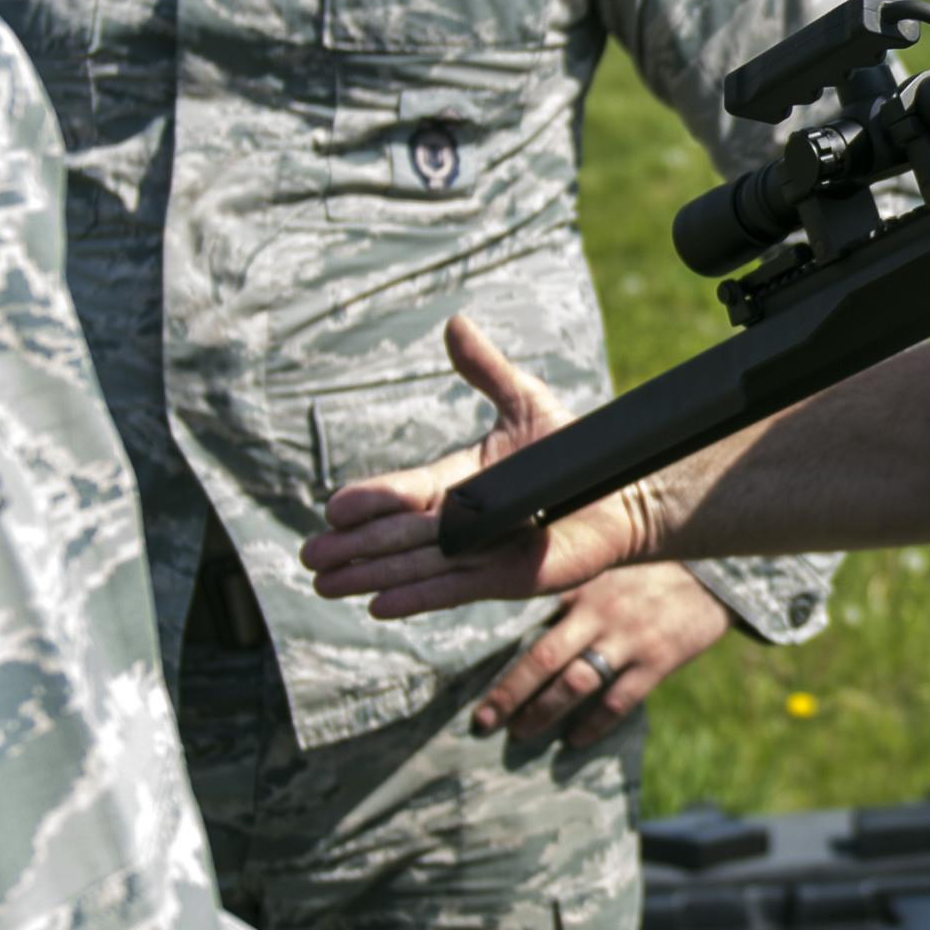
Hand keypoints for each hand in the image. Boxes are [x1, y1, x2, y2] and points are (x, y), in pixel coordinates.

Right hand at [304, 313, 656, 619]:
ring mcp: (477, 552)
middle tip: (308, 556)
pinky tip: (378, 605)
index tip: (333, 508)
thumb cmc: (570, 449)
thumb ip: (486, 368)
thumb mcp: (525, 400)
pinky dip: (416, 596)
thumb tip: (454, 323)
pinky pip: (452, 589)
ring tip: (324, 586)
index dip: (371, 500)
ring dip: (370, 575)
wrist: (621, 492)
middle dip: (352, 546)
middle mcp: (458, 522)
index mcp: (455, 482)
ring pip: (414, 564)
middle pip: (395, 534)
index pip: (403, 491)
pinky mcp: (502, 578)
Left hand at [475, 560, 731, 747]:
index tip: (469, 676)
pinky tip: (573, 740)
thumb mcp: (606, 568)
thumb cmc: (649, 572)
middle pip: (543, 658)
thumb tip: (518, 624)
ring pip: (576, 684)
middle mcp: (601, 612)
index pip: (528, 620)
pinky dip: (592, 724)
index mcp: (581, 585)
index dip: (496, 650)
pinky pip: (618, 701)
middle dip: (509, 694)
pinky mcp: (658, 660)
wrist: (715, 575)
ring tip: (519, 734)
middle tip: (482, 722)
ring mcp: (630, 638)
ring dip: (543, 712)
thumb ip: (569, 592)